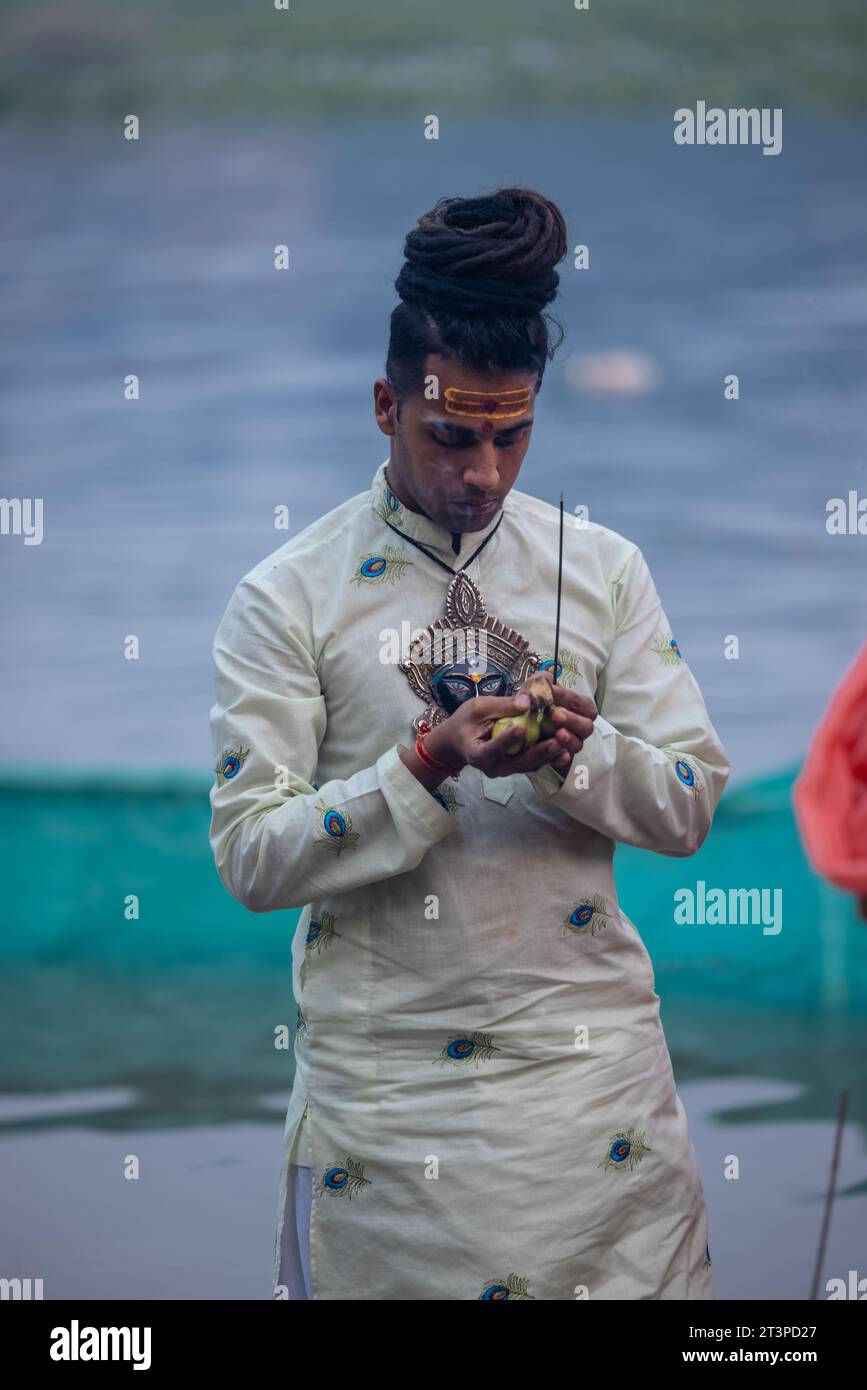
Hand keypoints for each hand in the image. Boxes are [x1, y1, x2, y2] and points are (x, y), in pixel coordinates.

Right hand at [426, 674, 596, 779]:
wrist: (458, 742)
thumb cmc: (466, 722)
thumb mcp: (478, 708)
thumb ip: (502, 705)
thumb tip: (528, 700)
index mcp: (477, 753)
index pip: (491, 749)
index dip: (505, 740)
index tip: (520, 727)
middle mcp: (492, 767)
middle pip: (517, 763)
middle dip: (538, 752)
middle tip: (556, 740)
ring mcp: (505, 770)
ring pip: (529, 766)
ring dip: (548, 755)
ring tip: (564, 743)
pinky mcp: (515, 767)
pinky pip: (533, 764)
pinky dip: (548, 757)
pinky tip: (564, 750)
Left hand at [533, 668, 598, 774]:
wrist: (519, 720)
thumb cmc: (534, 700)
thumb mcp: (534, 687)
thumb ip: (534, 686)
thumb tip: (523, 703)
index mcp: (580, 708)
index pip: (584, 704)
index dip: (569, 698)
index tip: (552, 692)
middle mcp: (578, 728)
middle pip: (586, 727)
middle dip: (573, 720)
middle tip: (556, 715)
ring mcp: (569, 744)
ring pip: (577, 745)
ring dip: (569, 739)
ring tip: (558, 734)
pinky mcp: (557, 757)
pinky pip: (562, 761)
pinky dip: (560, 758)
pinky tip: (556, 754)